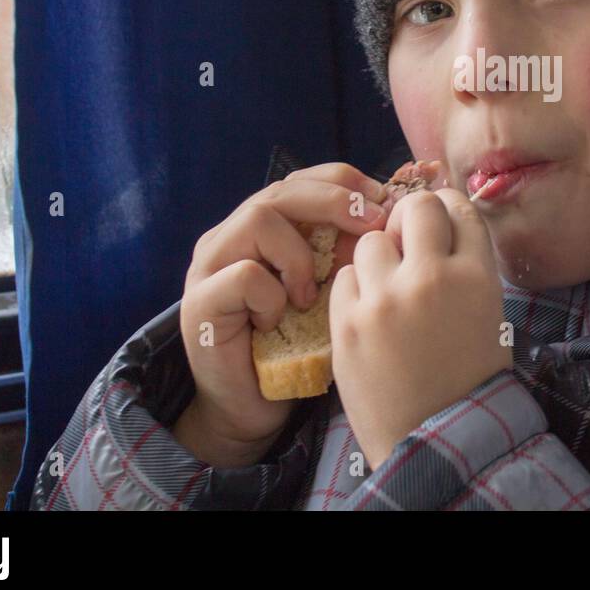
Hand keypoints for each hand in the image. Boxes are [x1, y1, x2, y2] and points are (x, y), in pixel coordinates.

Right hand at [176, 163, 389, 462]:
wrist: (250, 408)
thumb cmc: (296, 347)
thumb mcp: (329, 291)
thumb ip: (344, 254)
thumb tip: (390, 220)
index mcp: (263, 225)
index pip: (304, 180)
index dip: (346, 183)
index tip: (384, 203)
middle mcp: (231, 235)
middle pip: (282, 190)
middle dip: (335, 201)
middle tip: (371, 225)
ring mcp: (210, 266)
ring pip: (259, 219)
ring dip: (299, 254)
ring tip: (311, 294)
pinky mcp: (200, 302)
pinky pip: (244, 275)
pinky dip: (273, 296)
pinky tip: (279, 321)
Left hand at [330, 188, 510, 470]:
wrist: (439, 439)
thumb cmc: (470, 377)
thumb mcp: (488, 313)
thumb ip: (465, 266)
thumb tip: (439, 226)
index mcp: (476, 276)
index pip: (457, 208)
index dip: (446, 211)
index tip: (438, 223)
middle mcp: (431, 278)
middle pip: (415, 208)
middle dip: (411, 220)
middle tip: (409, 244)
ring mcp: (386, 300)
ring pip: (372, 241)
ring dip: (380, 258)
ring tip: (388, 290)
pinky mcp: (349, 324)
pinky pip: (345, 278)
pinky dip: (356, 289)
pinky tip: (369, 314)